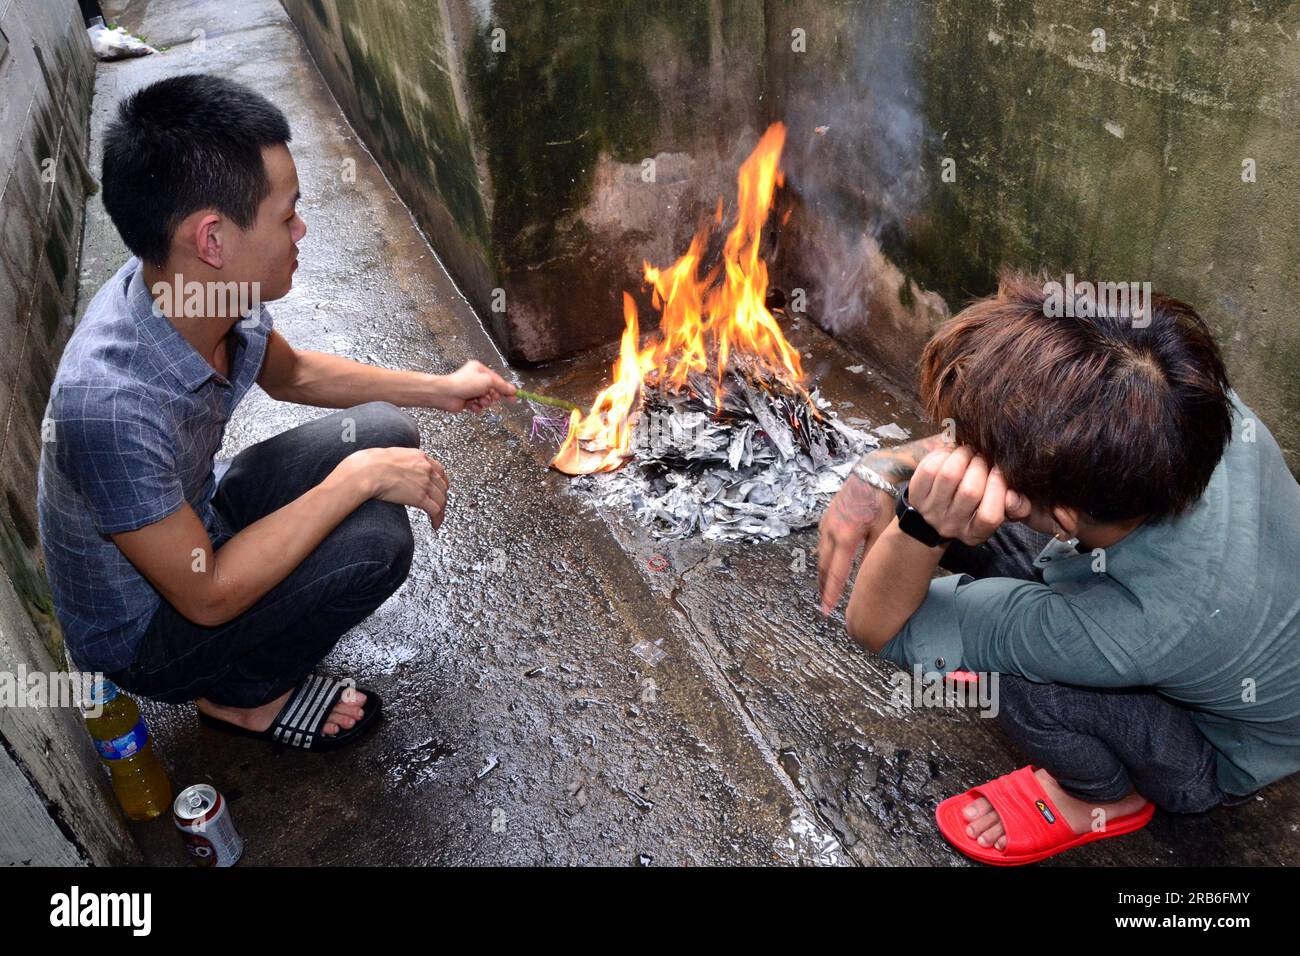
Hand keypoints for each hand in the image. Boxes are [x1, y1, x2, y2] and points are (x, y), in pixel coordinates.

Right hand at [346, 446, 449, 529]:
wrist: (367, 471)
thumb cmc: (371, 464)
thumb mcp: (392, 455)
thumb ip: (402, 461)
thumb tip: (399, 467)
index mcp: (419, 457)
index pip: (439, 470)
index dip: (442, 482)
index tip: (441, 489)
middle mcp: (426, 468)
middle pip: (442, 486)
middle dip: (442, 498)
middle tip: (439, 505)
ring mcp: (424, 483)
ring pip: (441, 499)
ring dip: (441, 510)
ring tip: (437, 518)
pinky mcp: (420, 497)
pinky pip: (435, 510)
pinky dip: (438, 519)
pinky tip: (435, 524)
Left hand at [436, 360, 515, 412]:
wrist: (446, 394)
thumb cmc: (463, 383)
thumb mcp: (488, 381)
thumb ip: (502, 386)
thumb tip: (512, 389)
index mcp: (480, 370)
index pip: (498, 379)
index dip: (506, 388)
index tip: (514, 396)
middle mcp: (476, 379)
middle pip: (493, 390)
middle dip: (492, 396)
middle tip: (490, 396)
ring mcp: (471, 390)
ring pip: (486, 400)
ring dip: (484, 402)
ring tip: (478, 400)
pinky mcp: (467, 401)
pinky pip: (478, 406)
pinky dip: (476, 407)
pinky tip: (472, 405)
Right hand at [818, 468, 896, 614]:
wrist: (873, 473)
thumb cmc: (882, 502)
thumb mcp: (882, 531)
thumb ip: (872, 555)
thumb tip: (866, 578)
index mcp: (845, 537)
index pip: (835, 573)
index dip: (830, 593)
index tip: (826, 609)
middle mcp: (830, 531)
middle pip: (823, 566)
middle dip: (823, 587)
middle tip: (824, 605)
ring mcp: (826, 523)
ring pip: (821, 554)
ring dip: (822, 572)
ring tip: (825, 588)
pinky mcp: (826, 517)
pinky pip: (822, 542)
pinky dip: (824, 556)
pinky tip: (828, 563)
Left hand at [906, 446, 1020, 545]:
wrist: (930, 516)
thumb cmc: (972, 508)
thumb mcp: (996, 511)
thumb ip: (1016, 506)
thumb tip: (1013, 495)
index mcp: (975, 533)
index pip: (990, 516)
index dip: (998, 488)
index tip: (999, 468)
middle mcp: (951, 525)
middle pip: (970, 492)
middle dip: (980, 465)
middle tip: (982, 455)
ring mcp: (931, 511)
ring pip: (949, 475)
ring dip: (962, 455)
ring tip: (967, 450)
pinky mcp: (915, 496)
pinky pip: (929, 469)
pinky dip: (942, 455)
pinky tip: (950, 453)